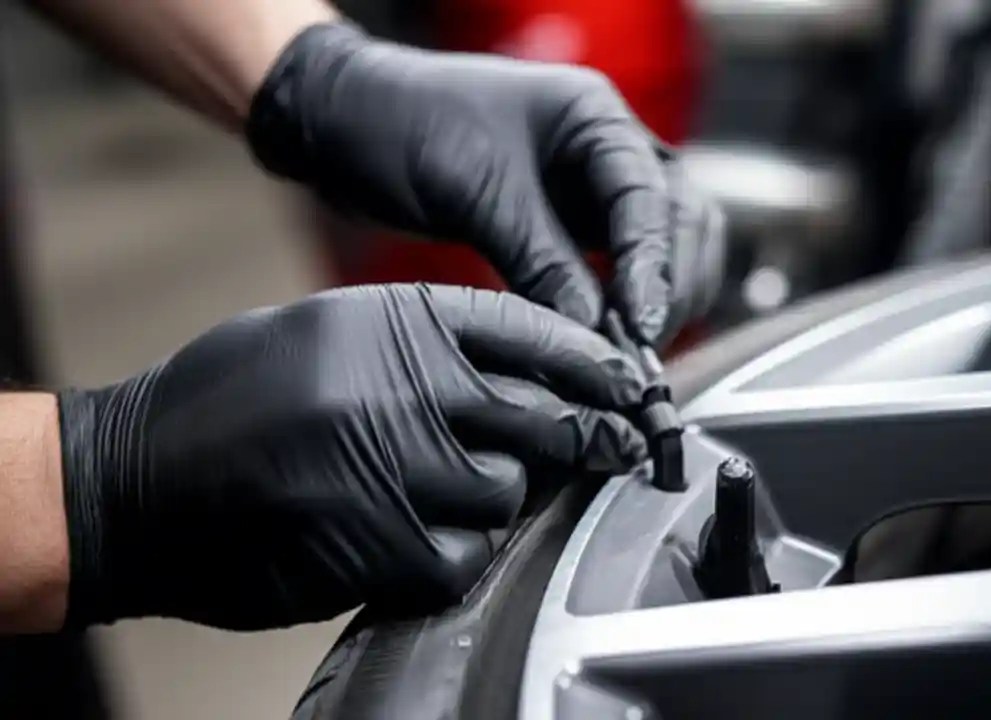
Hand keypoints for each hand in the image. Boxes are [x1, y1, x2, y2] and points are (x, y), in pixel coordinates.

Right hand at [57, 285, 645, 629]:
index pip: (531, 330)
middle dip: (590, 434)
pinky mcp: (390, 543)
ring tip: (439, 493)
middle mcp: (411, 386)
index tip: (629, 380)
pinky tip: (410, 538)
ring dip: (495, 499)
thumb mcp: (329, 334)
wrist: (139, 478)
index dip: (591, 359)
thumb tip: (518, 371)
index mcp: (397, 320)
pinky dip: (455, 554)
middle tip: (616, 447)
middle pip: (546, 412)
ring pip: (512, 490)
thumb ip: (422, 343)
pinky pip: (470, 556)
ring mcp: (404, 465)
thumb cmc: (233, 400)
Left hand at [247, 22, 723, 346]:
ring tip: (629, 356)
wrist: (346, 121)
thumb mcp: (478, 194)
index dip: (654, 268)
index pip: (652, 198)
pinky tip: (605, 342)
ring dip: (659, 300)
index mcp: (595, 118)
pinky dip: (621, 306)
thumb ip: (543, 262)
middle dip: (671, 289)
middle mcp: (609, 149)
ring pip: (664, 250)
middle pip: (682, 224)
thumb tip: (595, 338)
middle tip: (641, 353)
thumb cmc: (406, 125)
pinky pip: (619, 268)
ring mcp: (594, 187)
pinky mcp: (571, 224)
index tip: (642, 329)